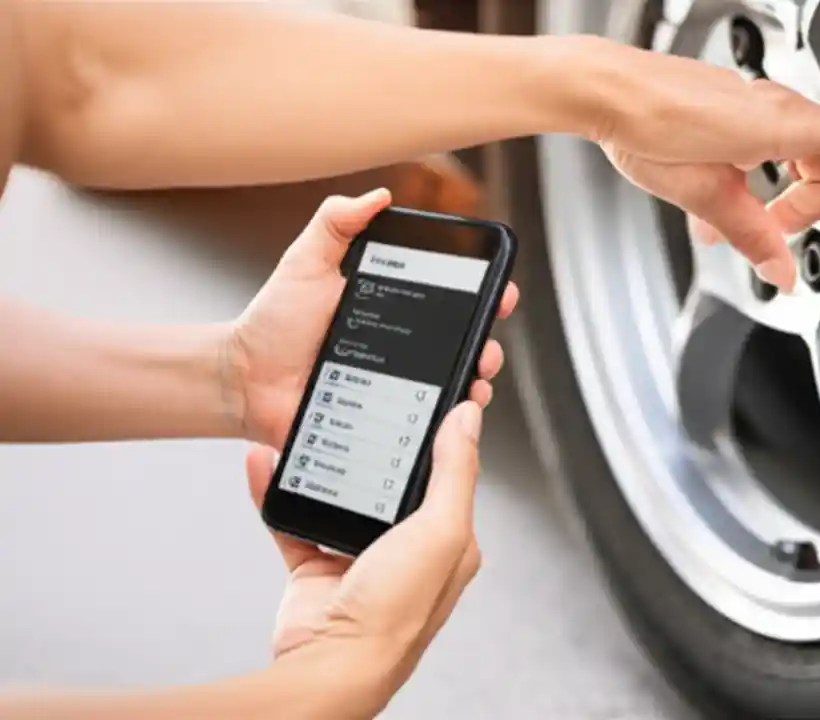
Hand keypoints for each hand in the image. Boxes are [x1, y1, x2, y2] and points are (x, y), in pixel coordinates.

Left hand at [226, 189, 518, 446]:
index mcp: (394, 304)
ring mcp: (399, 382)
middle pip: (465, 341)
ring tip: (475, 374)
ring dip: (476, 378)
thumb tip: (379, 195)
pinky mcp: (389, 415)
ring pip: (455, 381)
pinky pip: (426, 419)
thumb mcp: (306, 262)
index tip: (501, 293)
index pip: (453, 297)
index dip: (485, 294)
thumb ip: (337, 223)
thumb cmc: (273, 322)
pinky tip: (450, 408)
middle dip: (489, 341)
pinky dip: (446, 416)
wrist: (245, 379)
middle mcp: (403, 345)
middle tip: (487, 343)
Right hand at [246, 402, 485, 713]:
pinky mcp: (316, 568)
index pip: (448, 476)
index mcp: (449, 542)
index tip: (419, 398)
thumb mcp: (440, 529)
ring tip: (304, 429)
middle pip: (390, 482)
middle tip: (356, 404)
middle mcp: (407, 551)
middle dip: (371, 446)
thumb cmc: (395, 612)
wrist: (330, 666)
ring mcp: (360, 559)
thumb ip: (455, 471)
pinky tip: (267, 466)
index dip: (437, 437)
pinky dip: (278, 493)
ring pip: (339, 496)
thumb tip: (469, 418)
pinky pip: (294, 519)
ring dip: (321, 464)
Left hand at [580, 38, 819, 291]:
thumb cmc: (645, 123)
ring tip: (727, 222)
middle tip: (763, 236)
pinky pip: (775, 151)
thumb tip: (780, 269)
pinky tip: (717, 200)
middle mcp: (782, 109)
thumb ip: (749, 233)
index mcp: (784, 124)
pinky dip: (759, 183)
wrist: (605, 89)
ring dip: (779, 201)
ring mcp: (763, 107)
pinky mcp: (743, 110)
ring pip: (807, 164)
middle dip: (809, 212)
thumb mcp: (700, 193)